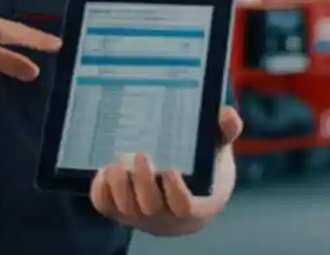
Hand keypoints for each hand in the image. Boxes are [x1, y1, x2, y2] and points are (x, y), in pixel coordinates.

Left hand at [90, 106, 242, 236]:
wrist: (184, 195)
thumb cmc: (204, 168)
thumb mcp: (217, 149)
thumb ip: (224, 132)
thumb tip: (228, 114)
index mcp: (196, 204)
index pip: (184, 207)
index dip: (176, 192)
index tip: (171, 170)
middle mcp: (166, 216)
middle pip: (150, 207)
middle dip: (143, 183)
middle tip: (140, 156)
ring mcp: (141, 215)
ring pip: (125, 209)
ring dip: (118, 187)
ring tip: (115, 164)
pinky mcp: (120, 210)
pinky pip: (106, 206)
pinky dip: (101, 191)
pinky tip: (102, 171)